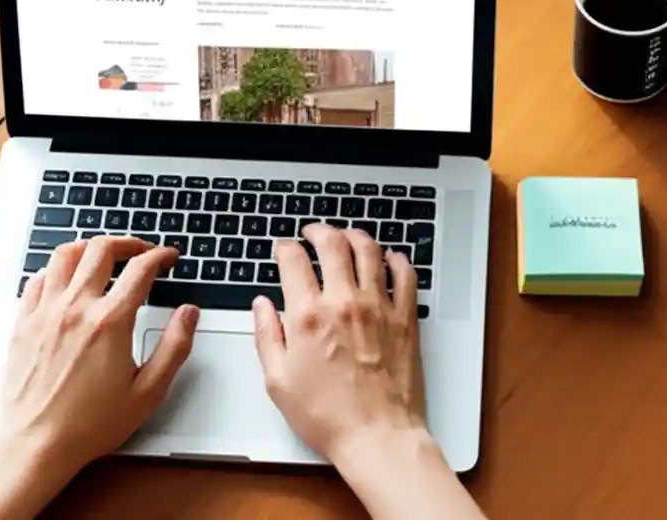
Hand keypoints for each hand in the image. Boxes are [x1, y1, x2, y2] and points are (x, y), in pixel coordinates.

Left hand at [0, 236, 198, 518]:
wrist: (35, 444)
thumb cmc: (89, 425)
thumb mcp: (148, 391)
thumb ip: (174, 347)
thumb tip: (189, 314)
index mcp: (110, 322)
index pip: (141, 269)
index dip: (161, 256)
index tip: (168, 258)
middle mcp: (75, 308)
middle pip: (102, 249)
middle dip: (128, 243)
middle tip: (141, 251)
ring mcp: (45, 312)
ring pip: (65, 255)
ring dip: (89, 247)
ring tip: (104, 255)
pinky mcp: (23, 323)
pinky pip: (38, 278)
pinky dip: (56, 269)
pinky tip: (66, 279)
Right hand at [253, 225, 483, 519]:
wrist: (377, 436)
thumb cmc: (328, 417)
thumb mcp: (278, 381)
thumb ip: (266, 336)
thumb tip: (261, 306)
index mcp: (308, 316)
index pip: (294, 260)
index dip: (285, 247)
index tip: (284, 249)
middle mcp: (344, 303)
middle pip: (332, 243)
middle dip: (318, 231)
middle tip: (313, 232)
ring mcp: (379, 307)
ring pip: (369, 250)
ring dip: (355, 236)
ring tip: (347, 237)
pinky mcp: (405, 318)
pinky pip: (405, 274)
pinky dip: (396, 259)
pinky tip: (389, 259)